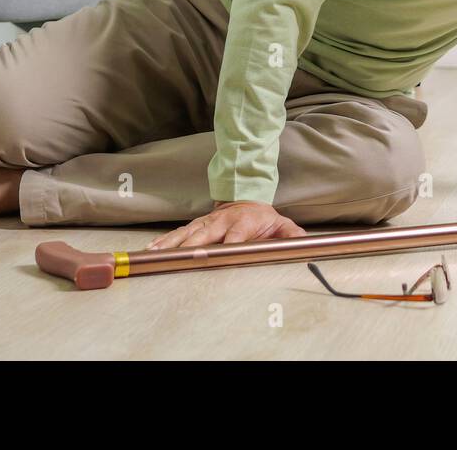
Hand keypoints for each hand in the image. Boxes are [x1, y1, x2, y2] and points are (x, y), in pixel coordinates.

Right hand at [144, 200, 306, 249]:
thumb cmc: (262, 218)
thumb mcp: (281, 224)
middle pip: (206, 234)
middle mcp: (222, 221)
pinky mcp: (196, 226)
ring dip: (173, 244)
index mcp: (243, 222)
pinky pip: (179, 233)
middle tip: (183, 257)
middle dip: (195, 246)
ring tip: (157, 254)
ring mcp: (207, 223)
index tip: (222, 251)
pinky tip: (152, 249)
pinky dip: (164, 241)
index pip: (236, 234)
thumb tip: (304, 242)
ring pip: (188, 233)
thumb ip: (291, 235)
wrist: (246, 198)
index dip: (229, 242)